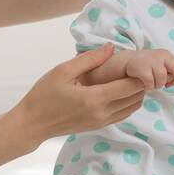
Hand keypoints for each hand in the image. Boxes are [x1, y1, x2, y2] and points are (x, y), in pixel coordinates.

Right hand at [13, 43, 147, 142]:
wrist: (32, 123)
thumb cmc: (43, 95)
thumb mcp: (63, 71)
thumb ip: (89, 58)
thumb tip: (111, 48)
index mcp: (94, 98)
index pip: (130, 86)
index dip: (139, 74)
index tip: (136, 62)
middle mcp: (102, 113)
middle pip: (136, 97)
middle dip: (140, 82)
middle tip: (134, 68)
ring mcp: (102, 122)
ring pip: (133, 107)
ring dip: (136, 93)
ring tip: (128, 78)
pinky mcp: (99, 126)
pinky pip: (123, 114)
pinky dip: (128, 102)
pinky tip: (119, 90)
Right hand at [124, 49, 173, 89]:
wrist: (128, 60)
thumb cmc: (147, 65)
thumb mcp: (160, 63)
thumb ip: (169, 70)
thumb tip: (172, 80)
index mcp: (166, 55)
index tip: (169, 83)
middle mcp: (160, 56)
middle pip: (173, 72)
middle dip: (167, 81)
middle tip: (161, 84)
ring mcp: (150, 61)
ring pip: (161, 80)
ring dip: (157, 85)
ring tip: (151, 84)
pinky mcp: (141, 68)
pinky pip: (150, 83)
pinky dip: (148, 87)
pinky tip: (145, 84)